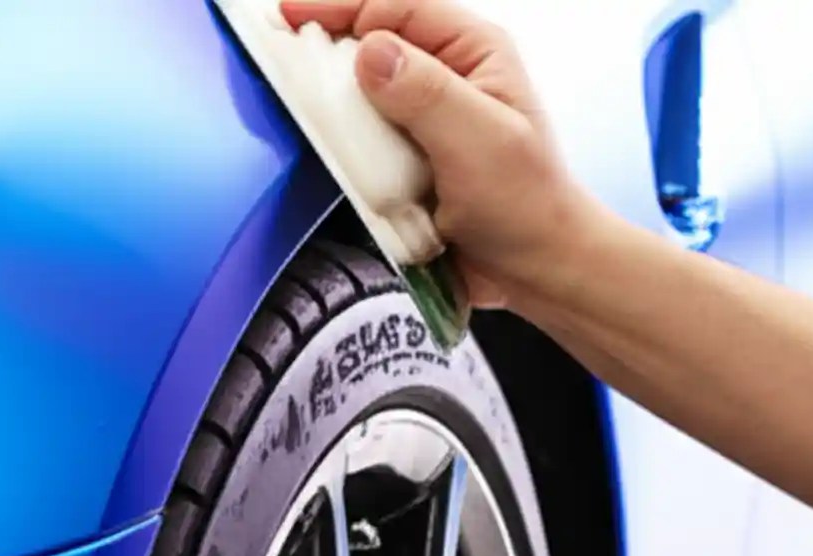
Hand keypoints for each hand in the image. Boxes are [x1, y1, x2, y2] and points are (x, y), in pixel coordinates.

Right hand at [280, 0, 606, 307]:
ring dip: (329, 102)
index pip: (396, 7)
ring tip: (295, 107)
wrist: (535, 271)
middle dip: (323, 50)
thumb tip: (369, 53)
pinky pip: (357, 136)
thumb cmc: (528, 206)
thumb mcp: (480, 143)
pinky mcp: (402, 156)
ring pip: (357, 91)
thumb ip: (426, 94)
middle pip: (368, 42)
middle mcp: (444, 75)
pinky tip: (324, 151)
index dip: (338, 6)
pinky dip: (338, 142)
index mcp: (472, 51)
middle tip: (277, 61)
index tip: (286, 15)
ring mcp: (420, 118)